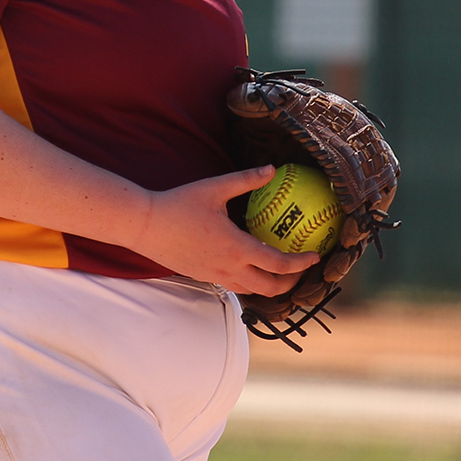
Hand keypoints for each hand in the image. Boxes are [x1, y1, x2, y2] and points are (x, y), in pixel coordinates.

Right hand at [129, 166, 320, 295]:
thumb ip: (246, 179)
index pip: (279, 264)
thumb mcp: (215, 187)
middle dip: (293, 282)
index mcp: (237, 248)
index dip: (302, 263)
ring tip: (282, 271)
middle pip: (272, 288)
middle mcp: (229, 269)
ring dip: (272, 286)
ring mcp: (216, 276)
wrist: (144, 226)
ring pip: (253, 292)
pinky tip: (252, 266)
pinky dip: (251, 282)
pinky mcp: (204, 277)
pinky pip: (235, 286)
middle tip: (302, 268)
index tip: (315, 255)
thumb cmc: (179, 204)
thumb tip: (272, 168)